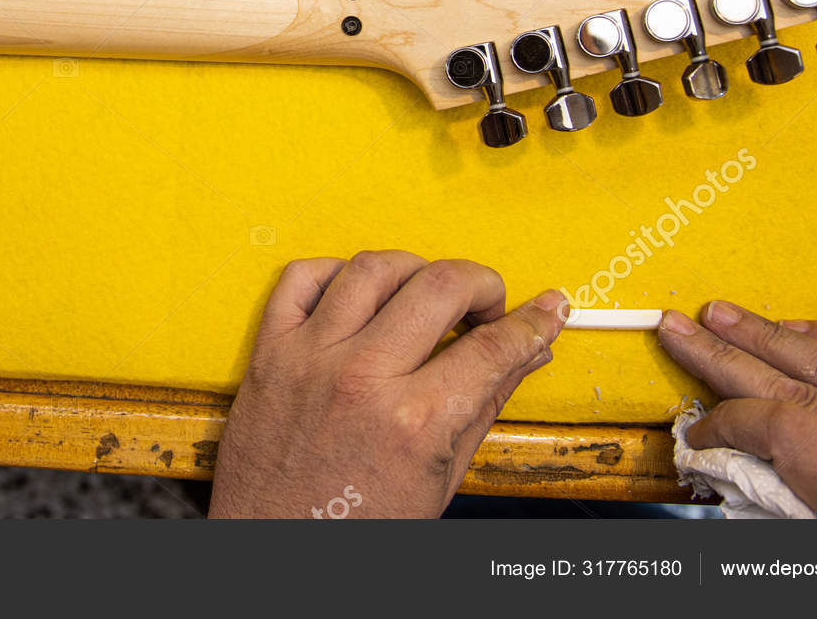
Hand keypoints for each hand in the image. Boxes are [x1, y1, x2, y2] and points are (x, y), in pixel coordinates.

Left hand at [209, 251, 568, 517]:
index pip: (495, 346)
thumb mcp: (439, 479)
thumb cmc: (354, 527)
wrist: (274, 547)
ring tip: (427, 297)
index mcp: (413, 423)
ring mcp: (309, 358)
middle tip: (487, 306)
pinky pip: (302, 277)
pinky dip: (336, 273)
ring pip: (373, 268)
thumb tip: (528, 356)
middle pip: (441, 286)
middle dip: (482, 284)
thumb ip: (485, 406)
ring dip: (414, 271)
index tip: (547, 308)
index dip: (534, 321)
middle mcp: (361, 380)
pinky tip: (359, 295)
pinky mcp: (270, 351)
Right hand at [658, 302, 816, 517]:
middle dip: (728, 356)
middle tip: (679, 330)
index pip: (786, 432)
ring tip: (722, 316)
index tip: (697, 437)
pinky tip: (799, 327)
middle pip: (799, 389)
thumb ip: (780, 516)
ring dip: (770, 336)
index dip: (729, 424)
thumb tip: (723, 470)